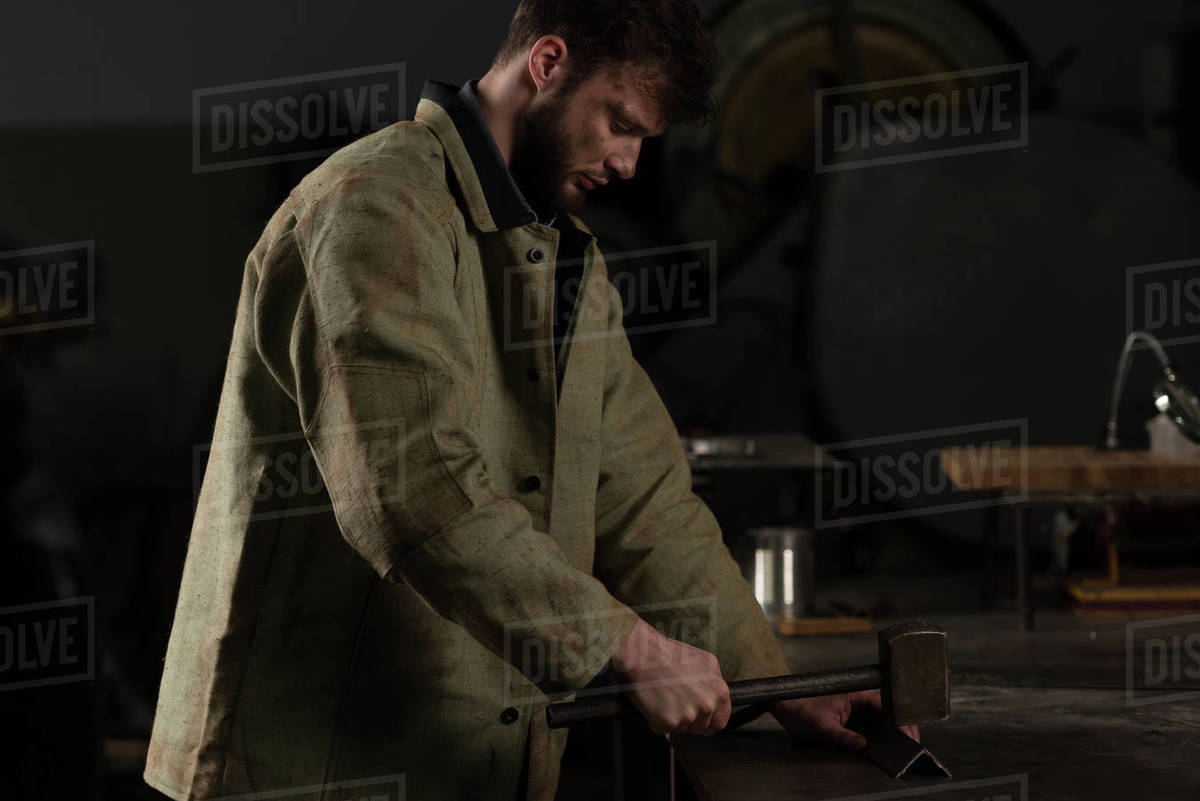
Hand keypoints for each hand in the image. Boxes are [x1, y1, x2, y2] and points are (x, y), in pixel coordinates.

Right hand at [611, 618, 731, 735]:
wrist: (644, 655)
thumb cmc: (671, 655)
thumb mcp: (706, 662)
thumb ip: (715, 684)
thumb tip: (715, 700)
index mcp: (719, 692)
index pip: (720, 722)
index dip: (707, 719)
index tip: (697, 713)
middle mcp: (707, 706)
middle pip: (700, 728)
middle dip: (688, 718)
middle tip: (675, 699)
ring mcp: (689, 716)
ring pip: (682, 730)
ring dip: (673, 720)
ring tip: (665, 697)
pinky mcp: (669, 723)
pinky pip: (663, 729)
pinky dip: (657, 720)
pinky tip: (656, 702)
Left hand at [770, 691, 919, 750]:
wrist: (787, 710)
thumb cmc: (802, 710)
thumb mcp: (822, 727)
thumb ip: (843, 737)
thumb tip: (863, 745)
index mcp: (857, 696)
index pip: (887, 707)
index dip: (900, 720)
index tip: (908, 734)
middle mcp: (861, 703)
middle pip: (888, 717)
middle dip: (901, 731)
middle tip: (911, 746)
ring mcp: (858, 714)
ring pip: (882, 726)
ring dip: (892, 737)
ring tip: (902, 750)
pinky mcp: (854, 724)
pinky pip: (872, 733)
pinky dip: (880, 742)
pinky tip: (885, 751)